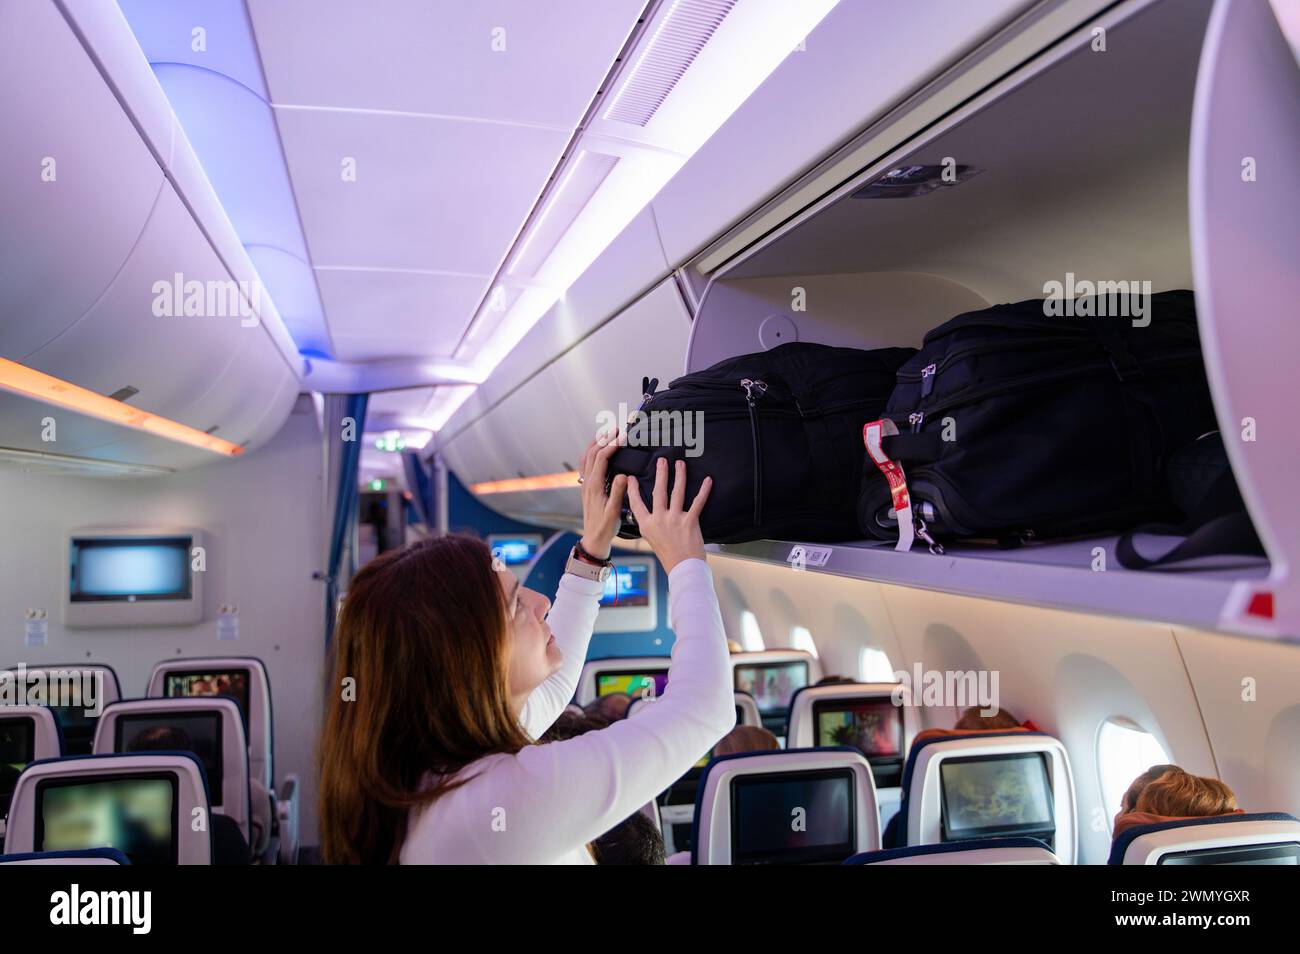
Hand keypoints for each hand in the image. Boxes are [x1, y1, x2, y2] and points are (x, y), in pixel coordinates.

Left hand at [576, 428, 626, 560]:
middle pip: (592, 453)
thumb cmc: (605, 527)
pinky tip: (598, 452)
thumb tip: (623, 475)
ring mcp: (585, 484)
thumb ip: (618, 493)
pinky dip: (591, 453)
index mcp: (595, 486)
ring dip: (596, 444)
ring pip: (586, 457)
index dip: (611, 445)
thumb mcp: (614, 512)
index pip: (601, 458)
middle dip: (604, 439)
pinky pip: (585, 465)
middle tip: (617, 429)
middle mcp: (587, 482)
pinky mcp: (587, 487)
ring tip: (607, 434)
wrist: (594, 539)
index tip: (623, 436)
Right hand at [625, 458, 711, 573]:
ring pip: (677, 492)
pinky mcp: (690, 521)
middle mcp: (659, 519)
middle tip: (662, 461)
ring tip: (680, 464)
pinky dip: (704, 491)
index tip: (630, 478)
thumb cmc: (669, 556)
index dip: (633, 489)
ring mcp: (674, 519)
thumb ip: (651, 524)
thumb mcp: (652, 539)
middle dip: (661, 473)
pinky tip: (707, 480)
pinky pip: (698, 502)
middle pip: (658, 491)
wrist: (683, 568)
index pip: (636, 503)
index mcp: (647, 525)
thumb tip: (650, 513)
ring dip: (679, 475)